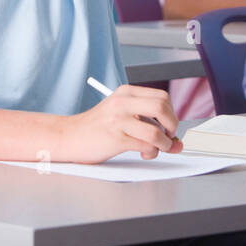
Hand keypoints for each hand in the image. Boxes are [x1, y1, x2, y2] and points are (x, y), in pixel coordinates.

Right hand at [64, 84, 181, 162]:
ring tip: (157, 149)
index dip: (171, 114)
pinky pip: (146, 146)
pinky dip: (151, 152)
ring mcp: (119, 120)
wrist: (69, 136)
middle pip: (162, 108)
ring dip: (164, 144)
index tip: (168, 126)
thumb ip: (146, 122)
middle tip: (168, 136)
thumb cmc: (96, 127)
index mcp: (126, 92)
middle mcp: (123, 102)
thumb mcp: (120, 113)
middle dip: (172, 126)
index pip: (162, 97)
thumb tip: (177, 141)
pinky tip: (144, 153)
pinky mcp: (116, 138)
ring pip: (157, 131)